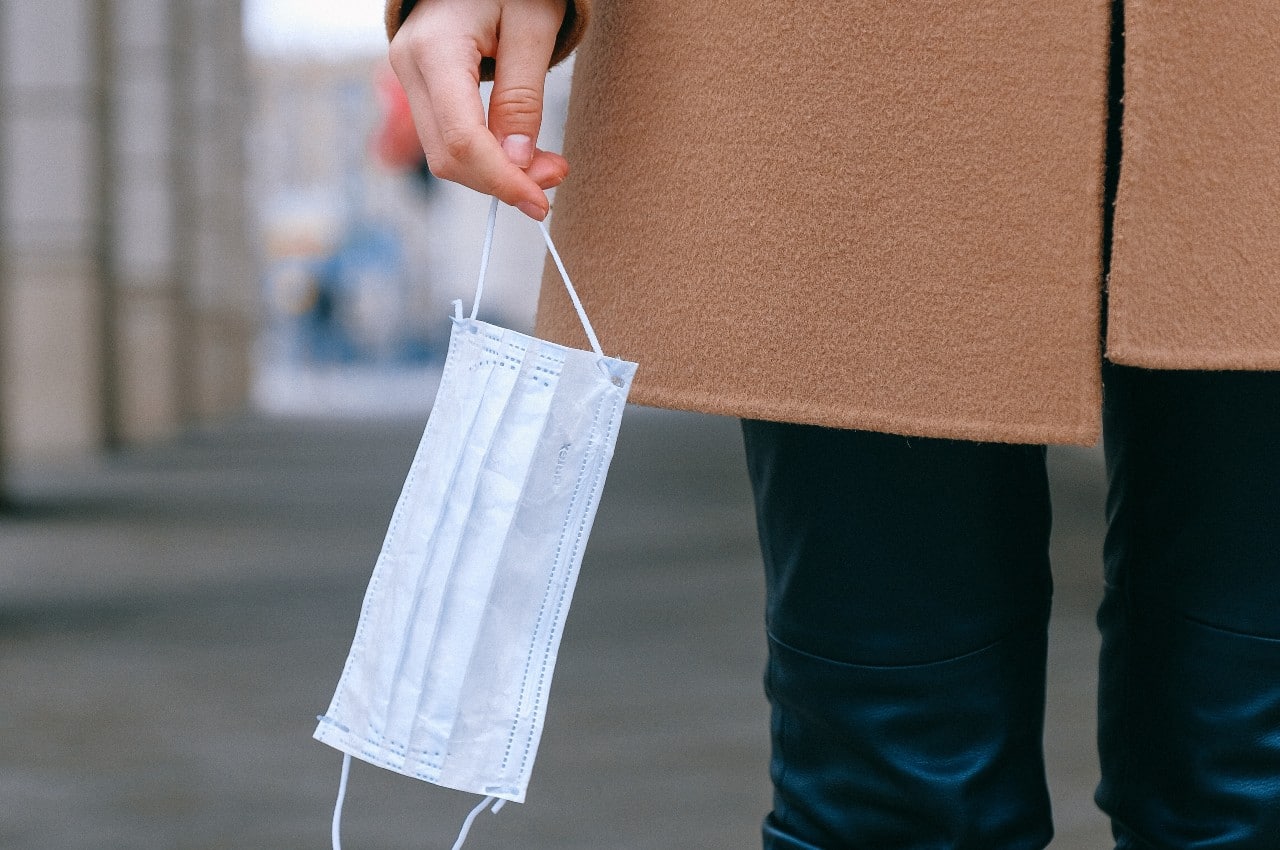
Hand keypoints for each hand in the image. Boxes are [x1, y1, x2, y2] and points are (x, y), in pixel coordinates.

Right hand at [389, 0, 568, 219]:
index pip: (462, 139)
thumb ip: (523, 98)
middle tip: (553, 177)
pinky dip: (483, 156)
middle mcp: (409, 67)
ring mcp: (409, 78)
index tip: (540, 202)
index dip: (501, 180)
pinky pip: (447, 138)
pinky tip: (517, 153)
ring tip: (543, 165)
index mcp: (436, 49)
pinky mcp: (420, 87)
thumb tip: (518, 162)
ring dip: (495, 173)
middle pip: (448, 156)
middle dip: (502, 180)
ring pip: (445, 155)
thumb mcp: (532, 30)